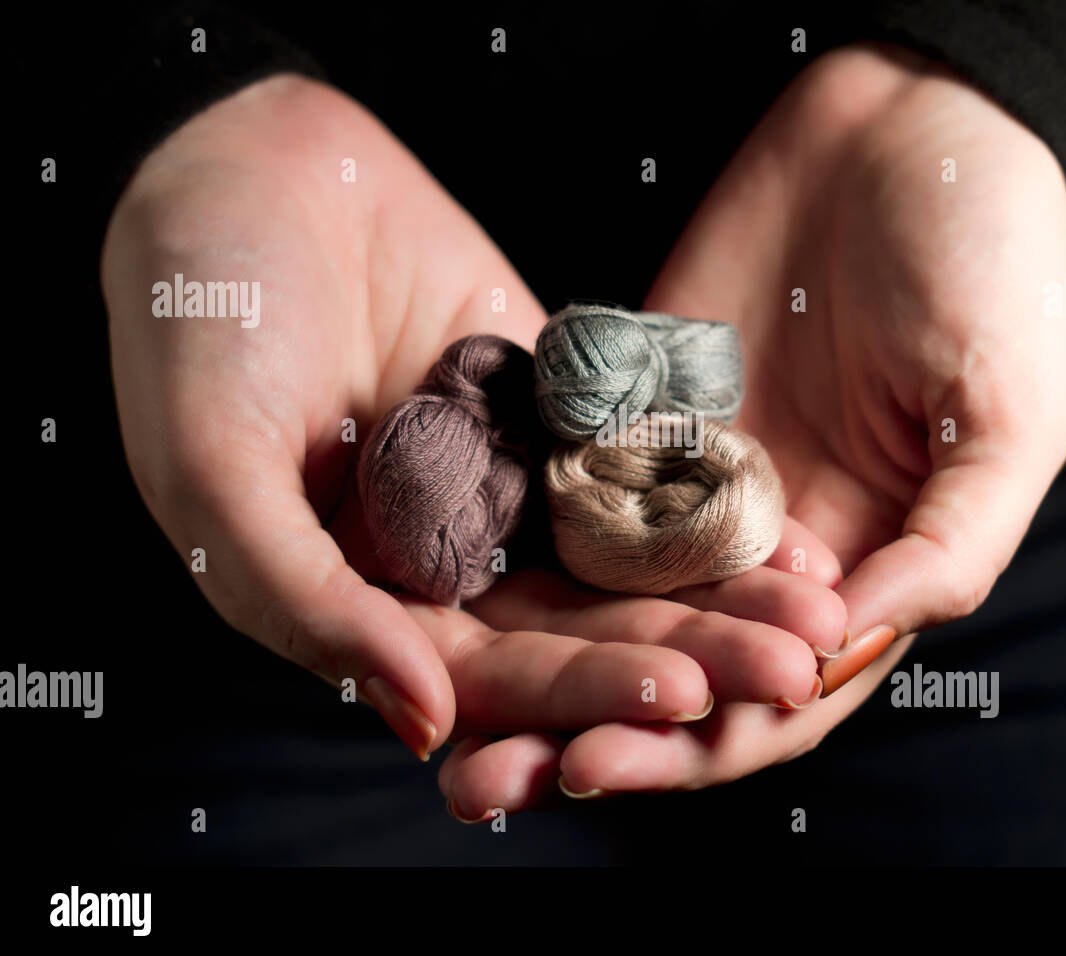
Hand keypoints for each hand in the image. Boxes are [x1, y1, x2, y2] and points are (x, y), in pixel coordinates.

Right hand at [103, 75, 844, 767]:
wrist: (248, 172)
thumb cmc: (198, 327)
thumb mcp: (216, 474)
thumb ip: (310, 604)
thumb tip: (424, 722)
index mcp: (375, 601)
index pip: (494, 679)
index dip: (586, 692)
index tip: (683, 697)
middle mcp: (458, 557)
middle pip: (587, 628)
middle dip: (688, 653)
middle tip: (792, 667)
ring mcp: (515, 477)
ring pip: (629, 554)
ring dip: (721, 585)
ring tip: (816, 606)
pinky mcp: (561, 403)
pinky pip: (642, 454)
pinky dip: (710, 485)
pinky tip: (782, 510)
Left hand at [442, 44, 1065, 806]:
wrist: (909, 123)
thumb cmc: (994, 261)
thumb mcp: (1007, 412)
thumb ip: (951, 544)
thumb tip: (851, 643)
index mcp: (866, 567)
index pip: (770, 695)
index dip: (691, 742)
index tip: (594, 763)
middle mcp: (773, 545)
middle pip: (668, 666)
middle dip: (581, 727)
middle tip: (481, 780)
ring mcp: (699, 480)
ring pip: (605, 597)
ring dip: (528, 662)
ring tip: (439, 716)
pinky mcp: (641, 410)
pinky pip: (573, 485)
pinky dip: (514, 540)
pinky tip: (440, 583)